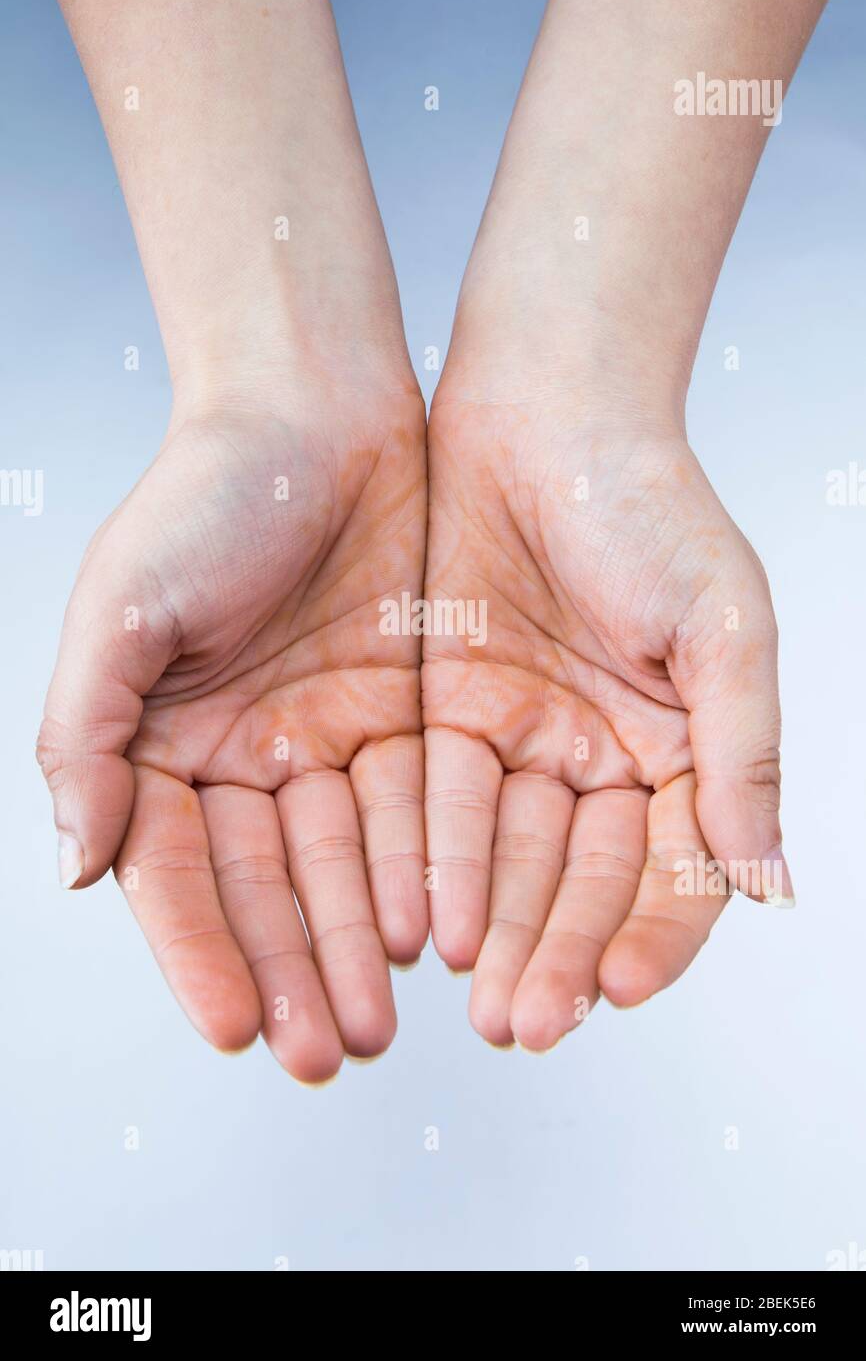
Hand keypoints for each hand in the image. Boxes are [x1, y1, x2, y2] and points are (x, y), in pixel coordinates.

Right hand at [37, 386, 426, 1081]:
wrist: (318, 405)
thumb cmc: (206, 493)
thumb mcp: (122, 609)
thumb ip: (85, 740)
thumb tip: (74, 868)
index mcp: (161, 743)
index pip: (175, 871)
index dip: (198, 952)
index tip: (232, 1029)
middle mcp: (241, 756)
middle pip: (264, 888)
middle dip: (290, 971)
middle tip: (322, 1054)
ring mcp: (323, 740)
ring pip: (342, 865)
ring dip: (356, 946)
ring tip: (380, 1023)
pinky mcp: (400, 715)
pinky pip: (410, 810)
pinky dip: (418, 872)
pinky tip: (435, 935)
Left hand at [423, 394, 787, 1050]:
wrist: (544, 413)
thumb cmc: (651, 503)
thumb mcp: (722, 626)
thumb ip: (742, 752)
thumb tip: (768, 879)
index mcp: (683, 747)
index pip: (676, 867)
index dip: (653, 932)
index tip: (616, 988)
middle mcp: (605, 756)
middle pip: (586, 879)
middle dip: (559, 951)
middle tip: (528, 1023)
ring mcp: (527, 740)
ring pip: (512, 856)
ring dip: (496, 927)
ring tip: (479, 996)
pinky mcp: (451, 713)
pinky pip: (442, 801)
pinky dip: (436, 860)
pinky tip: (423, 920)